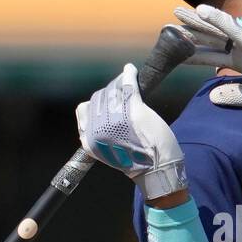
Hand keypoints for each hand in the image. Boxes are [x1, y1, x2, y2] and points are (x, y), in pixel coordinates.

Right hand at [75, 64, 186, 201]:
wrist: (157, 170)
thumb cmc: (136, 161)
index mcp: (89, 139)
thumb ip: (99, 134)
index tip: (107, 103)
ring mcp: (115, 118)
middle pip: (97, 98)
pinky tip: (130, 70)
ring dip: (119, 88)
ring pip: (111, 92)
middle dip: (108, 96)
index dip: (96, 105)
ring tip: (127, 91)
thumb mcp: (108, 150)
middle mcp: (98, 127)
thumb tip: (98, 115)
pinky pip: (127, 86)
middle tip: (120, 97)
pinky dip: (129, 75)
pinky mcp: (134, 110)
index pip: (83, 109)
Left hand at [173, 5, 241, 108]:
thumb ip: (236, 96)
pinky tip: (200, 11)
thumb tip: (211, 96)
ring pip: (216, 28)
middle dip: (189, 32)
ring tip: (176, 14)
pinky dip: (215, 18)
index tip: (176, 53)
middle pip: (210, 38)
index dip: (194, 54)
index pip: (213, 56)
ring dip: (196, 21)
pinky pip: (231, 26)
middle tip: (168, 27)